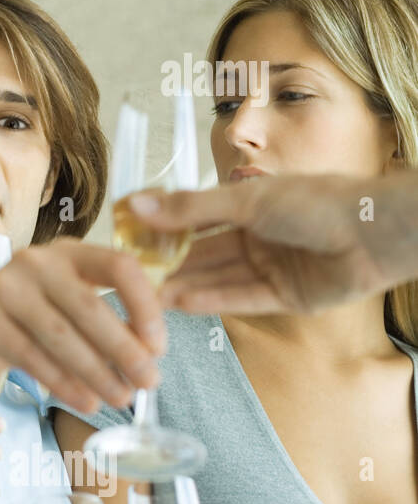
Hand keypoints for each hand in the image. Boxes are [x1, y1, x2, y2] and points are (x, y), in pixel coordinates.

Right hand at [0, 238, 165, 414]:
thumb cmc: (24, 321)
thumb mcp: (65, 307)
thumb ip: (105, 319)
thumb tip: (151, 353)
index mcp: (67, 253)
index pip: (119, 266)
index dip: (145, 306)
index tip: (158, 345)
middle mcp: (35, 262)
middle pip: (91, 307)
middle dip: (126, 350)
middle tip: (148, 383)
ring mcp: (4, 287)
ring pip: (62, 337)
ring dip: (98, 373)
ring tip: (120, 399)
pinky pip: (32, 357)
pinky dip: (63, 383)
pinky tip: (85, 401)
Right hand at [131, 173, 416, 314]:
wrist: (374, 232)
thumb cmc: (316, 202)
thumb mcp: (245, 200)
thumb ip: (190, 208)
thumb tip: (136, 203)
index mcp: (251, 204)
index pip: (197, 218)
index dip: (164, 227)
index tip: (128, 237)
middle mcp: (259, 236)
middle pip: (205, 253)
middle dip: (170, 263)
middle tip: (130, 276)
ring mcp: (273, 267)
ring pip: (220, 278)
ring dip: (185, 285)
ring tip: (148, 295)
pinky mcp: (287, 297)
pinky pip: (242, 298)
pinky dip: (214, 300)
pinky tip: (182, 303)